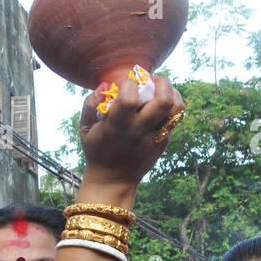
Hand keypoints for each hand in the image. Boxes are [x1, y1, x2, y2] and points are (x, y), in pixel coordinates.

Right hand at [79, 74, 183, 188]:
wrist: (113, 180)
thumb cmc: (97, 150)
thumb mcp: (85, 129)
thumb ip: (90, 104)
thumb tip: (104, 86)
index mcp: (117, 126)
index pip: (129, 98)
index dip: (128, 83)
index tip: (124, 85)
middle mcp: (139, 130)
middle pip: (162, 101)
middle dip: (161, 82)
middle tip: (152, 80)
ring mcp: (154, 137)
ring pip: (176, 108)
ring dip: (172, 92)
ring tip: (162, 89)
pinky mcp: (163, 143)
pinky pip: (175, 119)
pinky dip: (172, 106)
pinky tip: (161, 104)